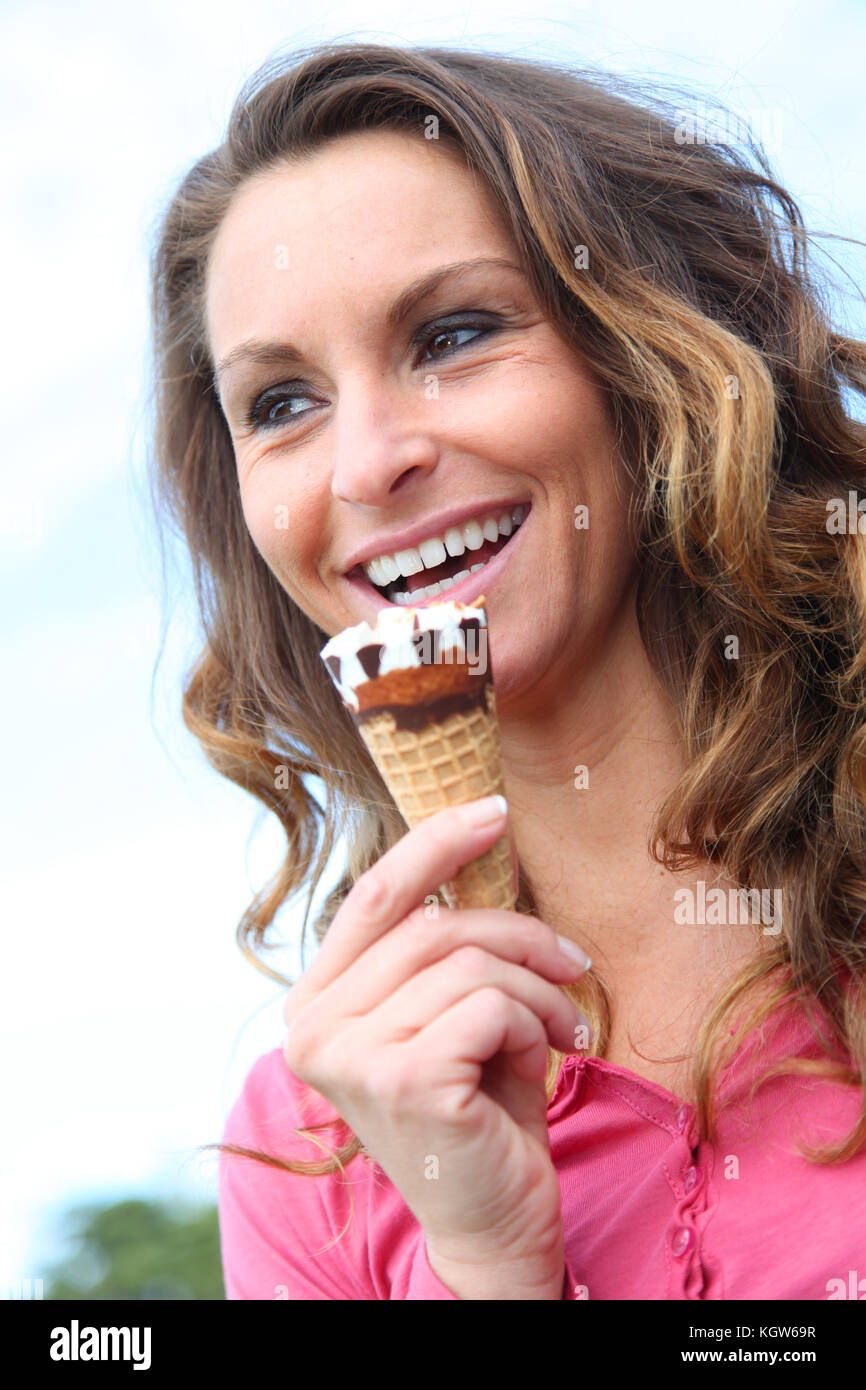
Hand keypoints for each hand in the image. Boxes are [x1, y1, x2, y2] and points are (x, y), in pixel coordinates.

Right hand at [282, 795, 590, 1297]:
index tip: (494, 812)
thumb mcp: (450, 1012)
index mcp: (317, 1002)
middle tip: (575, 969)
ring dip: (540, 991)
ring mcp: (351, 1055)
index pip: (375, 895)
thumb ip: (440, 946)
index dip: (436, 843)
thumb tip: (473, 836)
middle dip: (521, 938)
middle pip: (436, 926)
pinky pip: (492, 1005)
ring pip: (471, 963)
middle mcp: (314, 1026)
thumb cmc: (479, 1111)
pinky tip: (549, 1062)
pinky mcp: (403, 1079)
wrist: (497, 1225)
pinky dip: (537, 1023)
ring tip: (566, 1028)